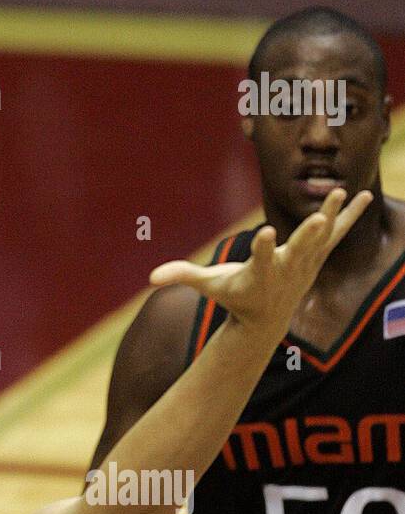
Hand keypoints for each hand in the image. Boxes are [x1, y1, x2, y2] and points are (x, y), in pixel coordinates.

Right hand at [148, 188, 372, 336]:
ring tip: (342, 194)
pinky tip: (363, 196)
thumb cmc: (235, 297)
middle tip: (319, 220)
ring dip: (333, 217)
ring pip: (321, 239)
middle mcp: (286, 270)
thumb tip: (151, 278)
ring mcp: (305, 264)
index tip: (266, 231)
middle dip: (308, 235)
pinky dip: (347, 216)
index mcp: (259, 276)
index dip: (263, 248)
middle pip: (299, 250)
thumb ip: (183, 276)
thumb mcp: (209, 287)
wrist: (268, 319)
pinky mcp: (316, 256)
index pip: (261, 260)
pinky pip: (335, 235)